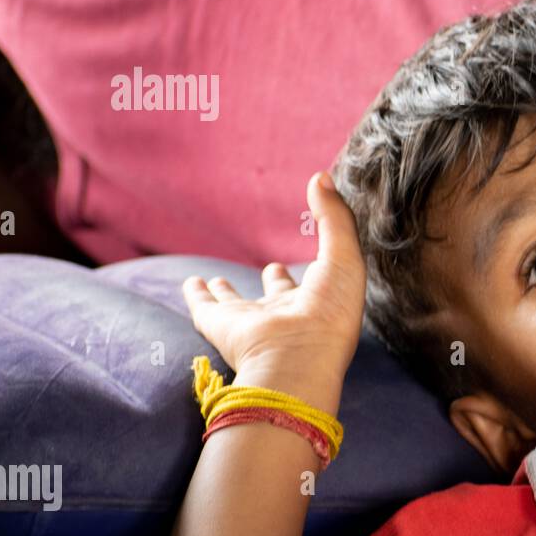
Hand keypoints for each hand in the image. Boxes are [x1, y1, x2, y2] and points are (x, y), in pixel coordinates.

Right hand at [181, 172, 365, 412]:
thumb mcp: (344, 256)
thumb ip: (334, 217)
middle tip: (274, 268)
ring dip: (228, 293)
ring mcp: (253, 322)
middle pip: (279, 295)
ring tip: (218, 280)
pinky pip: (204, 308)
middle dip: (277, 282)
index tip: (319, 242)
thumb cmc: (329, 312)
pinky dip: (196, 295)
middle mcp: (287, 315)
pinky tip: (191, 284)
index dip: (321, 261)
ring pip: (237, 304)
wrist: (296, 358)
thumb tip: (321, 177)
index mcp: (320, 303)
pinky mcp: (221, 326)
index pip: (318, 280)